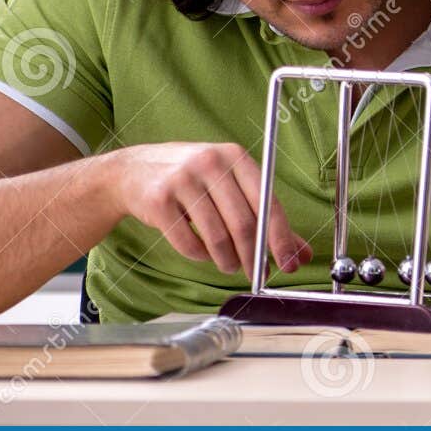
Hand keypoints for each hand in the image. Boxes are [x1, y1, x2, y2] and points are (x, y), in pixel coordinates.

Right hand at [105, 142, 312, 279]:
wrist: (131, 171)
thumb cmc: (191, 178)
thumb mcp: (229, 183)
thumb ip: (264, 215)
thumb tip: (300, 252)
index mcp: (235, 156)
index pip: (268, 203)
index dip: (281, 238)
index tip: (289, 263)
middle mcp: (211, 163)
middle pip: (243, 223)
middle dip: (254, 256)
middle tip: (256, 273)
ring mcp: (182, 180)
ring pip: (216, 236)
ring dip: (228, 260)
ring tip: (230, 265)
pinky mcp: (158, 200)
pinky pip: (188, 242)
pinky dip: (200, 255)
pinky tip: (204, 254)